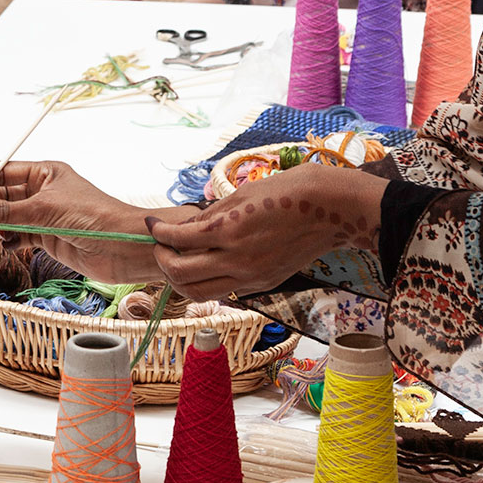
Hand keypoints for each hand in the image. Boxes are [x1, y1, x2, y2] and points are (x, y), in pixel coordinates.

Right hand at [0, 160, 181, 282]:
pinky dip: (7, 241)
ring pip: (8, 217)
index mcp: (45, 172)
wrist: (125, 247)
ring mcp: (44, 215)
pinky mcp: (48, 237)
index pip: (2, 172)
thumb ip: (8, 213)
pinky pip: (18, 236)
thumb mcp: (46, 211)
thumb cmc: (94, 217)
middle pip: (2, 195)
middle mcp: (43, 191)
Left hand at [148, 164, 382, 299]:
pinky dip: (209, 281)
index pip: (178, 239)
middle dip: (163, 260)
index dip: (158, 231)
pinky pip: (226, 290)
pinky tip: (209, 263)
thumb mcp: (243, 194)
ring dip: (182, 278)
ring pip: (200, 292)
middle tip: (160, 246)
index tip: (151, 224)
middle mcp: (239, 259)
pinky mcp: (265, 284)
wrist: (332, 208)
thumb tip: (185, 227)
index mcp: (231, 230)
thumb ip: (210, 215)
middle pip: (181, 275)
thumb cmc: (290, 190)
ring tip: (179, 259)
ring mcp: (253, 276)